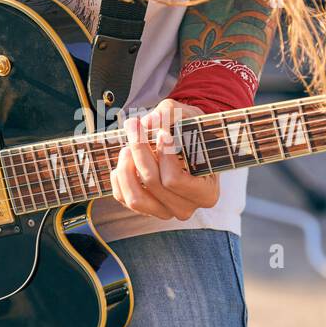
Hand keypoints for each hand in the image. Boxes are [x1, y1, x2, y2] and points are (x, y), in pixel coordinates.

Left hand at [110, 98, 219, 219]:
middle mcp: (186, 208)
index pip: (175, 179)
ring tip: (127, 146)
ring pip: (135, 198)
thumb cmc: (194, 134)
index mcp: (206, 192)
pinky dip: (119, 178)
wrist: (189, 147)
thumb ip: (172, 113)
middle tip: (134, 126)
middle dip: (140, 150)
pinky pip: (123, 198)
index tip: (161, 133)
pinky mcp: (145, 210)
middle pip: (153, 182)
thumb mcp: (190, 118)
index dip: (164, 154)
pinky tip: (126, 160)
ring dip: (127, 168)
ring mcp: (164, 212)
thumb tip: (148, 121)